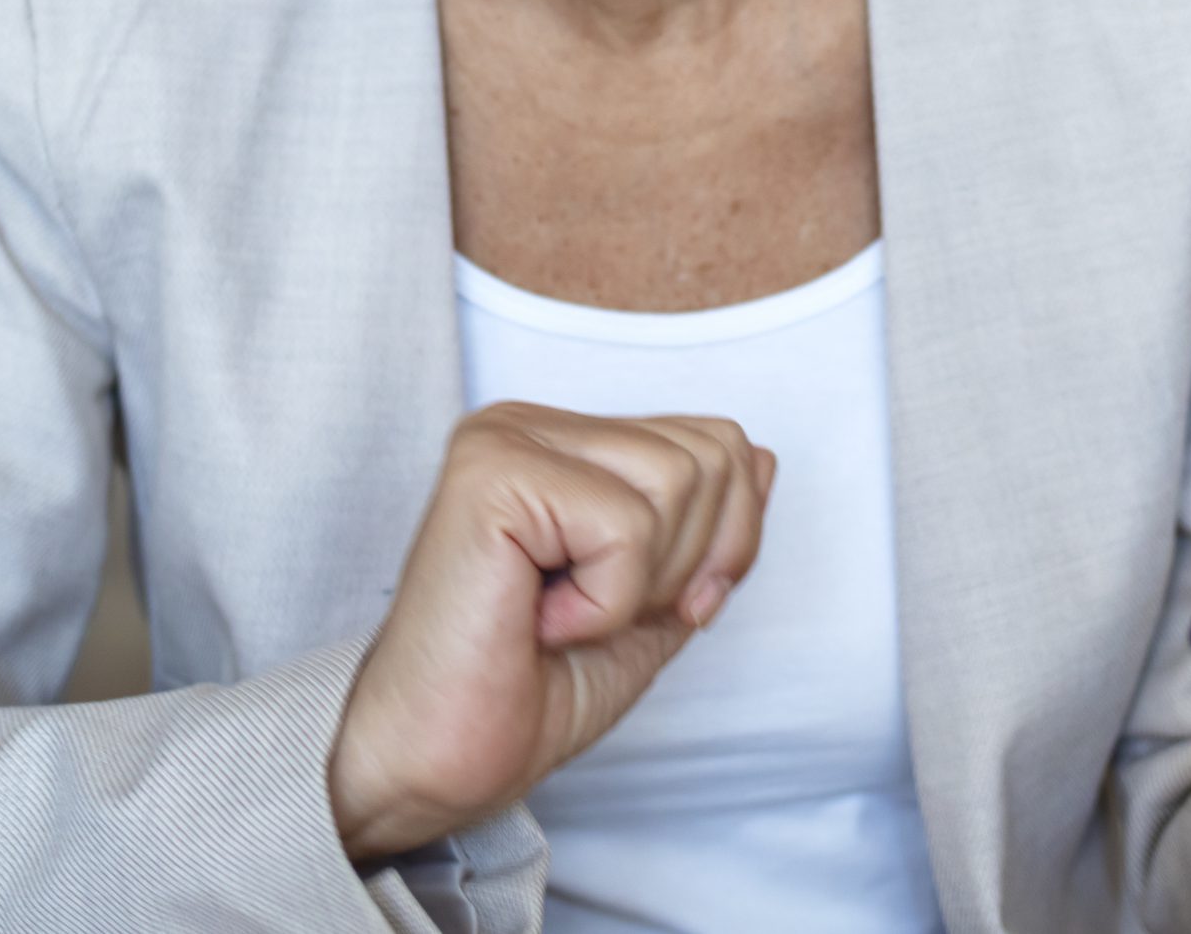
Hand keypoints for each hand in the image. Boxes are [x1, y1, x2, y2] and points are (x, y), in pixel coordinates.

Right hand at [327, 400, 775, 860]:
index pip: (717, 443)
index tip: (655, 610)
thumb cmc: (521, 696)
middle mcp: (533, 423)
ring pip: (679, 480)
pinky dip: (604, 602)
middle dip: (686, 565)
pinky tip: (537, 621)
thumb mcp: (647, 609)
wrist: (429, 767)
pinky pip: (625, 524)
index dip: (723, 544)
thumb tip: (761, 457)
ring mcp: (506, 438)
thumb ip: (700, 534)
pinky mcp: (490, 474)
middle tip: (598, 619)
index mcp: (567, 442)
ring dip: (641, 586)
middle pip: (712, 455)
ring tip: (564, 616)